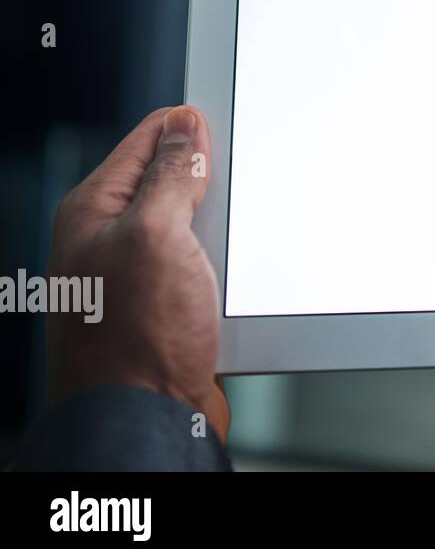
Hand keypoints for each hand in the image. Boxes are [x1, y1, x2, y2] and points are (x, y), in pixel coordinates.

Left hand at [47, 106, 229, 441]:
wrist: (145, 420)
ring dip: (219, 237)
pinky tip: (226, 287)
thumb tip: (182, 128)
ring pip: (192, 229)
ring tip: (221, 258)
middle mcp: (107, 241)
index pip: (145, 141)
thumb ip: (171, 175)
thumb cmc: (134, 341)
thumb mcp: (158, 234)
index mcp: (93, 212)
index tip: (225, 128)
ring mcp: (133, 276)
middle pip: (171, 183)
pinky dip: (221, 272)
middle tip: (227, 203)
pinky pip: (201, 269)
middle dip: (209, 187)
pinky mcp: (161, 307)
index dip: (189, 130)